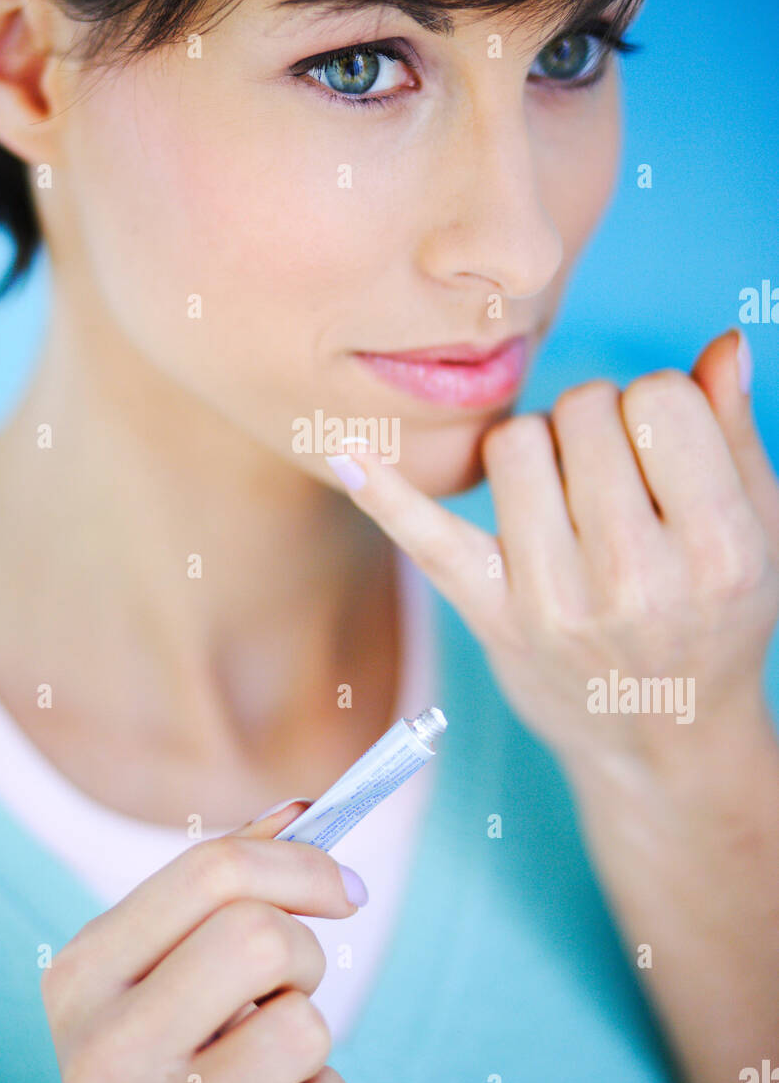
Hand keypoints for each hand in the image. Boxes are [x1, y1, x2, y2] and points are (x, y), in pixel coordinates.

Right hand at [42, 801, 361, 1082]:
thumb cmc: (160, 1051)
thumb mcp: (160, 968)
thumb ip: (218, 889)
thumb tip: (302, 811)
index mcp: (82, 971)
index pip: (212, 869)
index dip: (303, 865)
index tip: (348, 886)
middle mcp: (102, 1046)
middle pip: (260, 935)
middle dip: (301, 953)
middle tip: (290, 984)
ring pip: (301, 1023)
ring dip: (308, 1033)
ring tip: (264, 1056)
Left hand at [326, 329, 778, 778]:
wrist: (663, 741)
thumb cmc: (717, 617)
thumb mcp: (758, 532)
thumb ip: (733, 433)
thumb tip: (720, 340)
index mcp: (721, 550)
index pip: (660, 401)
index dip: (657, 401)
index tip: (661, 439)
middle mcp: (637, 581)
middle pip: (582, 411)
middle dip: (596, 417)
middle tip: (611, 468)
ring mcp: (556, 605)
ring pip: (513, 443)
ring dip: (537, 444)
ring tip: (564, 488)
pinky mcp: (492, 618)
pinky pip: (430, 536)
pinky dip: (387, 492)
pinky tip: (345, 446)